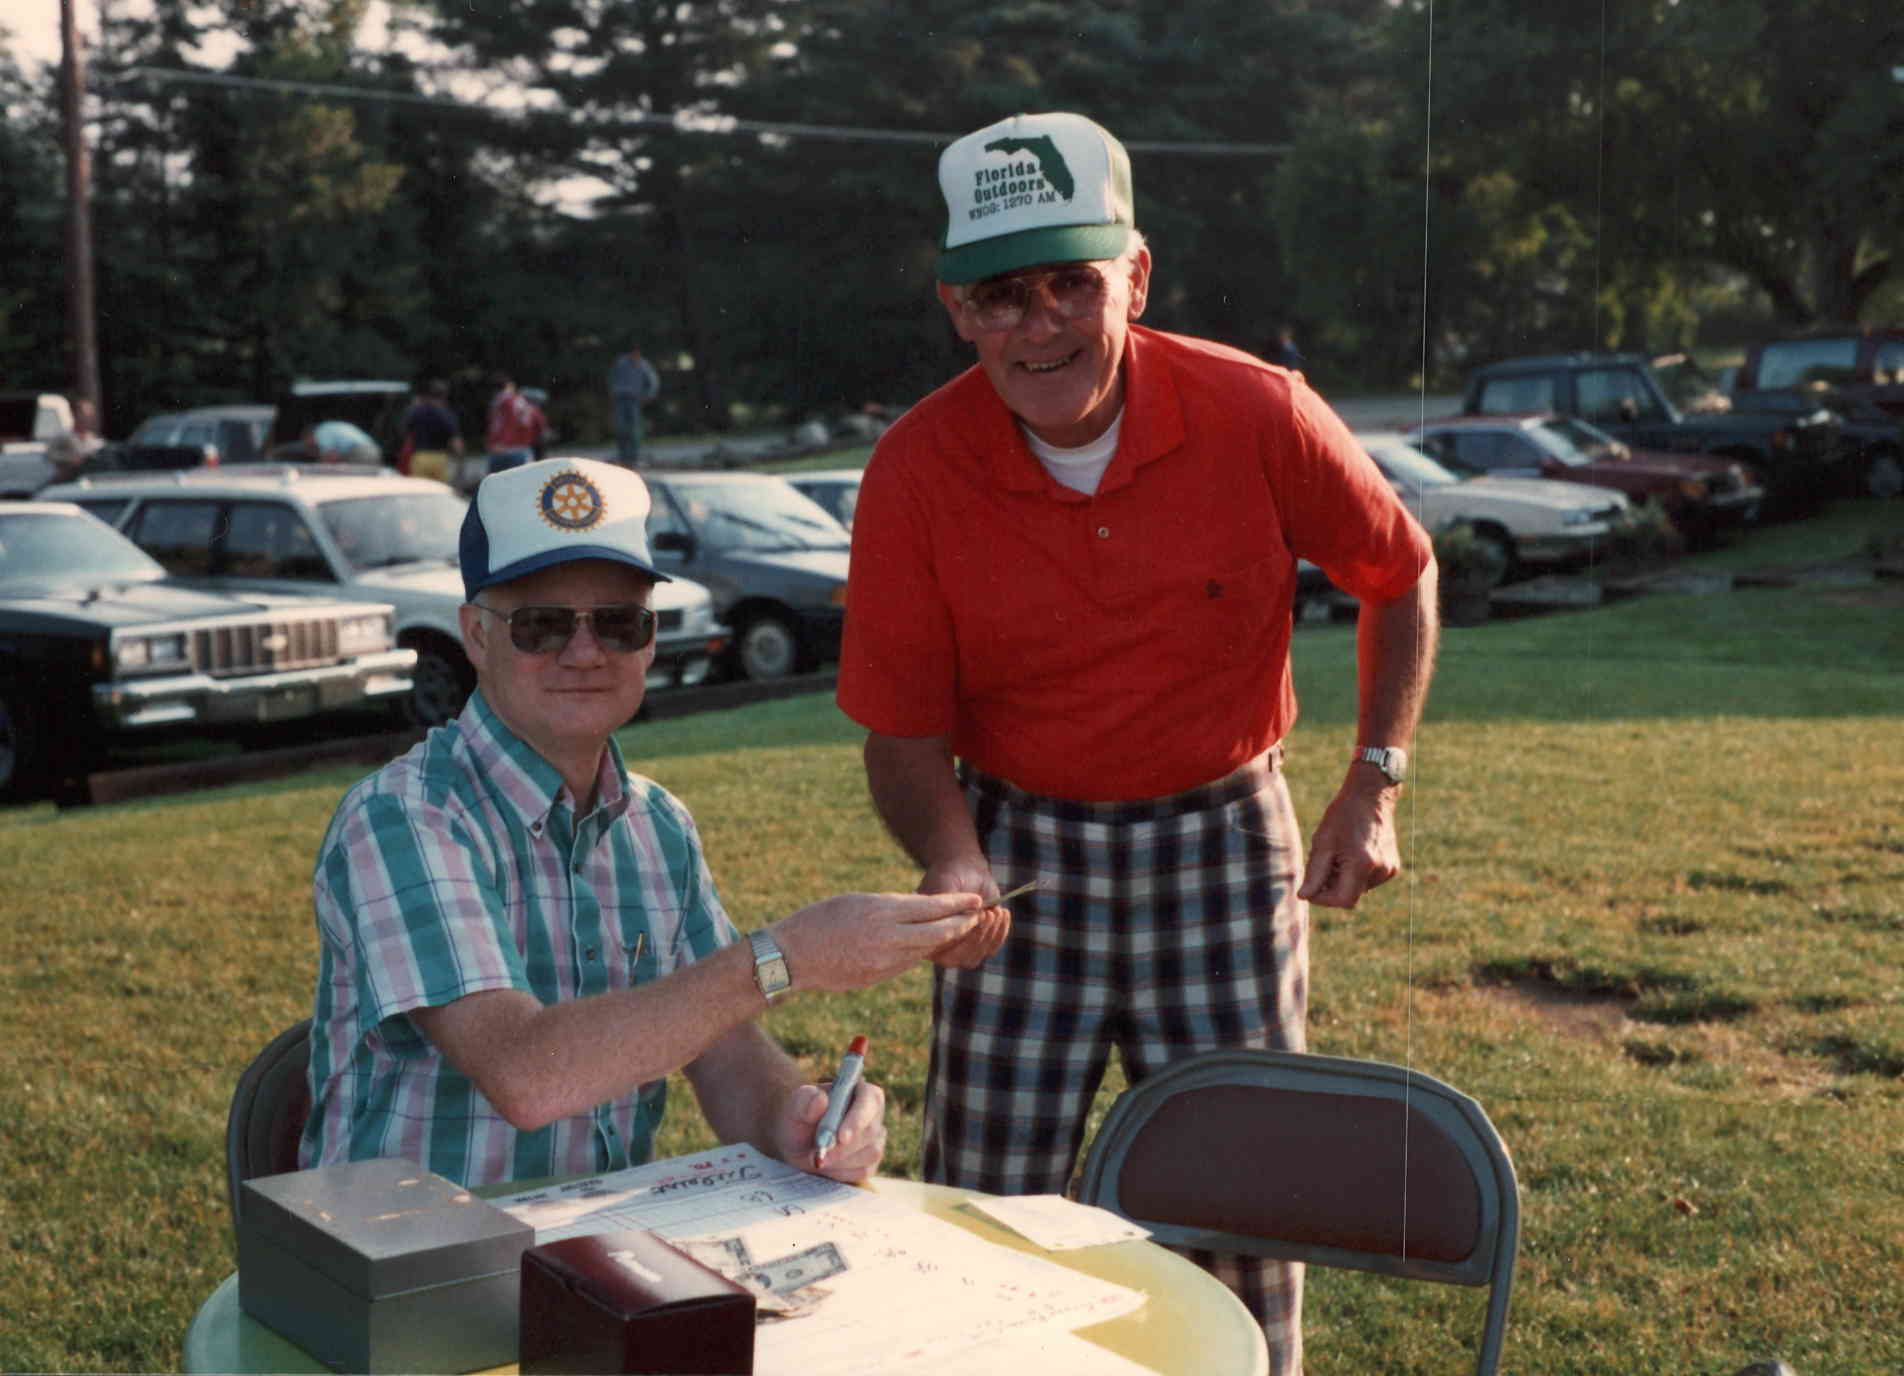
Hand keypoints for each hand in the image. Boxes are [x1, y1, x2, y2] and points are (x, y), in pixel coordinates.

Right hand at [772, 892, 983, 991]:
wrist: (789, 957)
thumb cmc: (818, 920)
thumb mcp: (855, 900)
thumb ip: (889, 907)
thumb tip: (918, 912)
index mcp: (881, 912)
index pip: (931, 907)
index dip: (957, 904)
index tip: (976, 898)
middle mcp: (887, 939)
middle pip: (937, 933)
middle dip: (961, 924)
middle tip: (978, 916)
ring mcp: (883, 963)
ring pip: (924, 951)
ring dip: (942, 940)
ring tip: (958, 928)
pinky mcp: (876, 979)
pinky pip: (905, 964)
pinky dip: (917, 953)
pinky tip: (923, 946)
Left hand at [773, 1079, 886, 1182]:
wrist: (797, 1145)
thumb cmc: (800, 1119)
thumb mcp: (796, 1108)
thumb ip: (806, 1101)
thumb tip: (821, 1100)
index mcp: (861, 1091)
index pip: (870, 1100)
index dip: (858, 1119)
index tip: (841, 1138)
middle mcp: (873, 1114)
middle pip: (871, 1131)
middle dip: (844, 1147)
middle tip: (819, 1156)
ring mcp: (875, 1139)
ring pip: (869, 1153)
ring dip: (839, 1160)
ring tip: (815, 1158)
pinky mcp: (871, 1162)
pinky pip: (863, 1170)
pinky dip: (840, 1172)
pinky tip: (826, 1166)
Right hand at [920, 857, 1011, 968]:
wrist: (966, 870)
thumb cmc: (950, 875)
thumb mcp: (945, 883)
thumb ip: (947, 902)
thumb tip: (962, 916)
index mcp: (923, 932)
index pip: (939, 946)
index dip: (957, 934)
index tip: (973, 915)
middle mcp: (938, 946)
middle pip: (957, 958)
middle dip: (976, 937)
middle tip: (987, 914)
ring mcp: (959, 948)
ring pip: (975, 957)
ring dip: (989, 935)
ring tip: (995, 911)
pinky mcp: (978, 944)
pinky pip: (990, 949)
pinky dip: (1000, 932)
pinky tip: (1003, 913)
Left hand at [1297, 779, 1401, 908]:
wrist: (1371, 795)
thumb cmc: (1343, 816)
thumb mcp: (1322, 843)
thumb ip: (1314, 873)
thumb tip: (1304, 896)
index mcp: (1363, 865)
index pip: (1342, 900)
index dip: (1323, 899)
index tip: (1310, 887)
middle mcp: (1381, 871)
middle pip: (1350, 896)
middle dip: (1331, 886)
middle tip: (1321, 863)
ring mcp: (1389, 870)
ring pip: (1358, 888)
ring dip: (1343, 879)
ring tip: (1337, 853)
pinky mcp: (1393, 867)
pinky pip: (1367, 880)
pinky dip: (1355, 873)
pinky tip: (1350, 852)